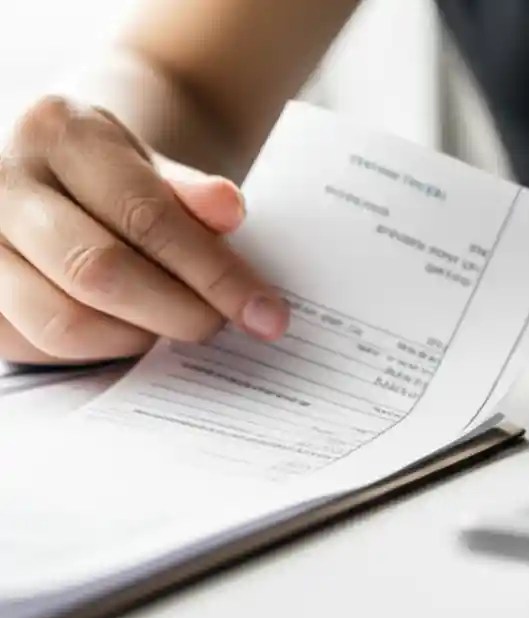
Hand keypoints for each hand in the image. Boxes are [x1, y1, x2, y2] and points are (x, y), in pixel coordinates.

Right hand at [0, 95, 288, 363]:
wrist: (52, 168)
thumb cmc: (115, 172)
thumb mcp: (157, 164)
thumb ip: (193, 193)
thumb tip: (229, 210)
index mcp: (57, 131)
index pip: (147, 216)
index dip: (214, 274)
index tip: (266, 313)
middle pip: (100, 272)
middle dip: (178, 313)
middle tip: (220, 326)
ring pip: (62, 322)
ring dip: (134, 337)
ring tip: (169, 321)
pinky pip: (37, 346)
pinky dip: (95, 349)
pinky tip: (126, 327)